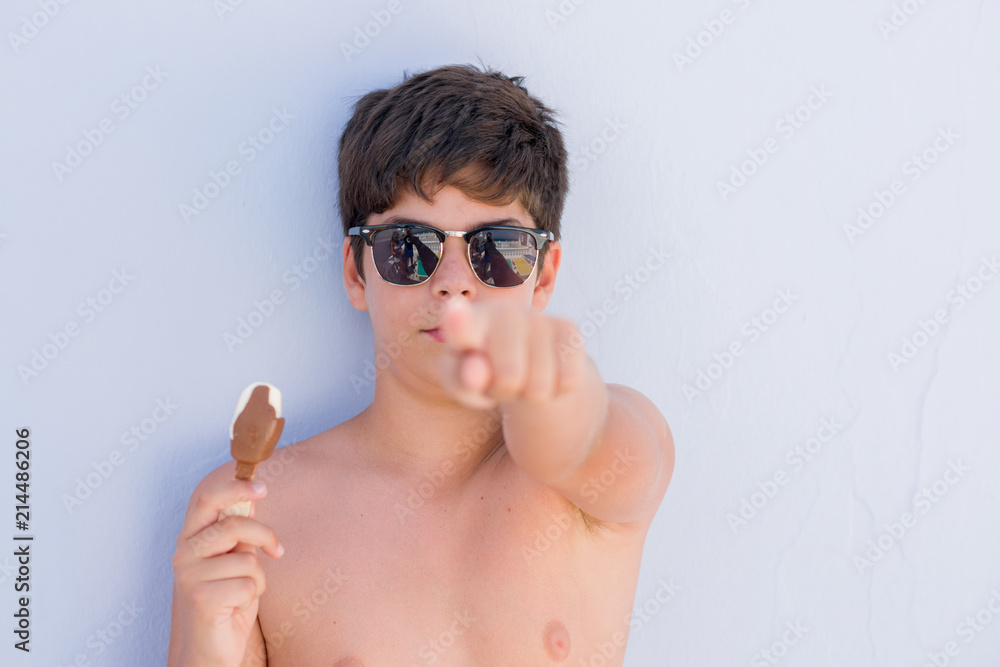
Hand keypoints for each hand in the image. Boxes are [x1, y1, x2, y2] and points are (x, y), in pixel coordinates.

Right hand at [172, 478, 282, 666]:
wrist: (210, 649)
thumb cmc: (227, 601)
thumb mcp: (235, 560)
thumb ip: (238, 533)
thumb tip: (251, 497)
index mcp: (190, 539)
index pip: (207, 499)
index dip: (236, 487)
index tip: (262, 486)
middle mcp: (183, 554)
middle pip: (233, 525)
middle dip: (264, 535)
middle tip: (277, 550)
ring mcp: (189, 577)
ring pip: (246, 560)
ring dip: (257, 579)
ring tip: (241, 594)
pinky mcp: (200, 599)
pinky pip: (248, 585)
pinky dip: (252, 597)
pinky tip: (235, 608)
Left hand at [437, 300, 585, 408]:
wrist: (523, 360)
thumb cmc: (483, 370)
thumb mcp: (462, 383)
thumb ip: (461, 381)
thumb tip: (475, 375)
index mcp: (468, 323)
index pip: (462, 324)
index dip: (459, 322)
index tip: (455, 312)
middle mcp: (504, 312)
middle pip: (509, 379)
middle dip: (504, 391)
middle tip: (499, 377)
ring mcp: (538, 318)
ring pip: (539, 387)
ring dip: (529, 393)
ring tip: (521, 375)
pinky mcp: (568, 329)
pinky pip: (568, 381)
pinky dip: (555, 390)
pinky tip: (546, 372)